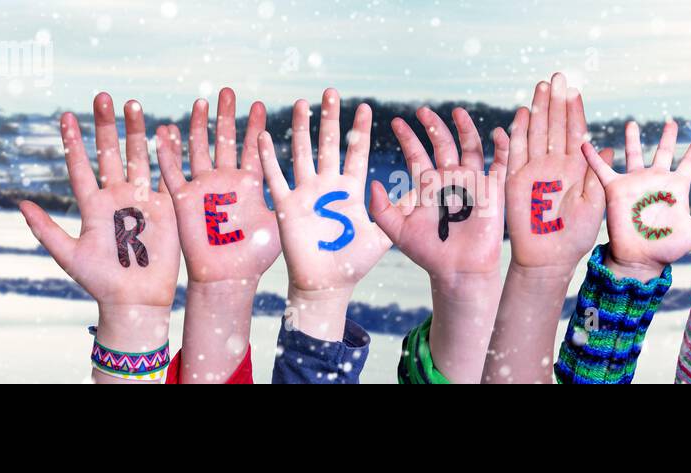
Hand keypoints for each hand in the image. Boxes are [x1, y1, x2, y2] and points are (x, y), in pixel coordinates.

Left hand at [19, 93, 179, 362]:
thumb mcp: (69, 256)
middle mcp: (116, 197)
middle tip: (103, 96)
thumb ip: (45, 229)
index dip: (72, 141)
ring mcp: (141, 200)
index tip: (65, 115)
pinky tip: (166, 130)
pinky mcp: (165, 208)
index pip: (80, 166)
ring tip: (133, 104)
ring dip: (136, 131)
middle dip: (106, 125)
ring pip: (138, 157)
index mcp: (92, 205)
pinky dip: (167, 153)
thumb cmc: (100, 282)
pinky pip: (166, 176)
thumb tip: (19, 204)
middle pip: (110, 153)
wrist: (137, 300)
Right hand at [155, 88, 280, 283]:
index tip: (258, 103)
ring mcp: (203, 188)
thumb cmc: (257, 256)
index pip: (251, 147)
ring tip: (201, 102)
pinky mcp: (184, 200)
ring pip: (199, 150)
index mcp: (249, 184)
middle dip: (226, 116)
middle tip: (228, 91)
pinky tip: (164, 131)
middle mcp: (225, 181)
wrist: (228, 278)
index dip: (253, 126)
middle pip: (224, 141)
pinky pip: (172, 173)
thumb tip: (316, 183)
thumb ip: (292, 197)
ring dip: (198, 126)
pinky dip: (167, 153)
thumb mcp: (281, 221)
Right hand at [258, 89, 389, 340]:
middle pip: (328, 145)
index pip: (356, 152)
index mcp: (349, 189)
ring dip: (302, 129)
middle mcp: (327, 186)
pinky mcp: (287, 207)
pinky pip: (276, 179)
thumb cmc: (354, 261)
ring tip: (302, 103)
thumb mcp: (384, 233)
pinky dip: (269, 159)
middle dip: (330, 119)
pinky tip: (264, 137)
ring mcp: (305, 194)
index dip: (359, 130)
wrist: (327, 284)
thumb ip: (401, 210)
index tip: (365, 106)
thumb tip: (426, 188)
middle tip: (331, 91)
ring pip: (302, 153)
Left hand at [369, 106, 505, 277]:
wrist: (458, 270)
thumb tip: (373, 184)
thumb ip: (383, 209)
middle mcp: (451, 179)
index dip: (408, 139)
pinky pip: (500, 163)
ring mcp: (473, 182)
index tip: (397, 122)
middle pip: (443, 145)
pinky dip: (502, 147)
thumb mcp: (398, 231)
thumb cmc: (429, 253)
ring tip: (457, 111)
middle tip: (423, 110)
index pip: (417, 155)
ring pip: (470, 147)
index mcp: (429, 185)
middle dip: (433, 127)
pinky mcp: (493, 190)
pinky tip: (497, 132)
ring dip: (465, 129)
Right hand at [504, 73, 605, 271]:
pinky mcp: (516, 178)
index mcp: (575, 167)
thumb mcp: (595, 204)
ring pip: (536, 132)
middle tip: (558, 77)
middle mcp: (555, 163)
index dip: (575, 111)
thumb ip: (598, 175)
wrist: (548, 257)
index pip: (575, 132)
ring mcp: (534, 169)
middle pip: (554, 126)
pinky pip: (516, 150)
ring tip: (542, 86)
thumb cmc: (575, 236)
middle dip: (556, 102)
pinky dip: (518, 132)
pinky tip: (522, 112)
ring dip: (538, 109)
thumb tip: (607, 147)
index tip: (576, 90)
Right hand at [582, 120, 690, 279]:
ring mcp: (636, 183)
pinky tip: (585, 144)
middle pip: (663, 152)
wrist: (640, 259)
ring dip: (632, 139)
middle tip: (673, 122)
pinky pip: (602, 169)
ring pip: (634, 154)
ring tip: (632, 123)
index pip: (689, 162)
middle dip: (668, 137)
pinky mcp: (616, 189)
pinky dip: (593, 157)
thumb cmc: (668, 248)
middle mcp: (657, 180)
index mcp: (676, 187)